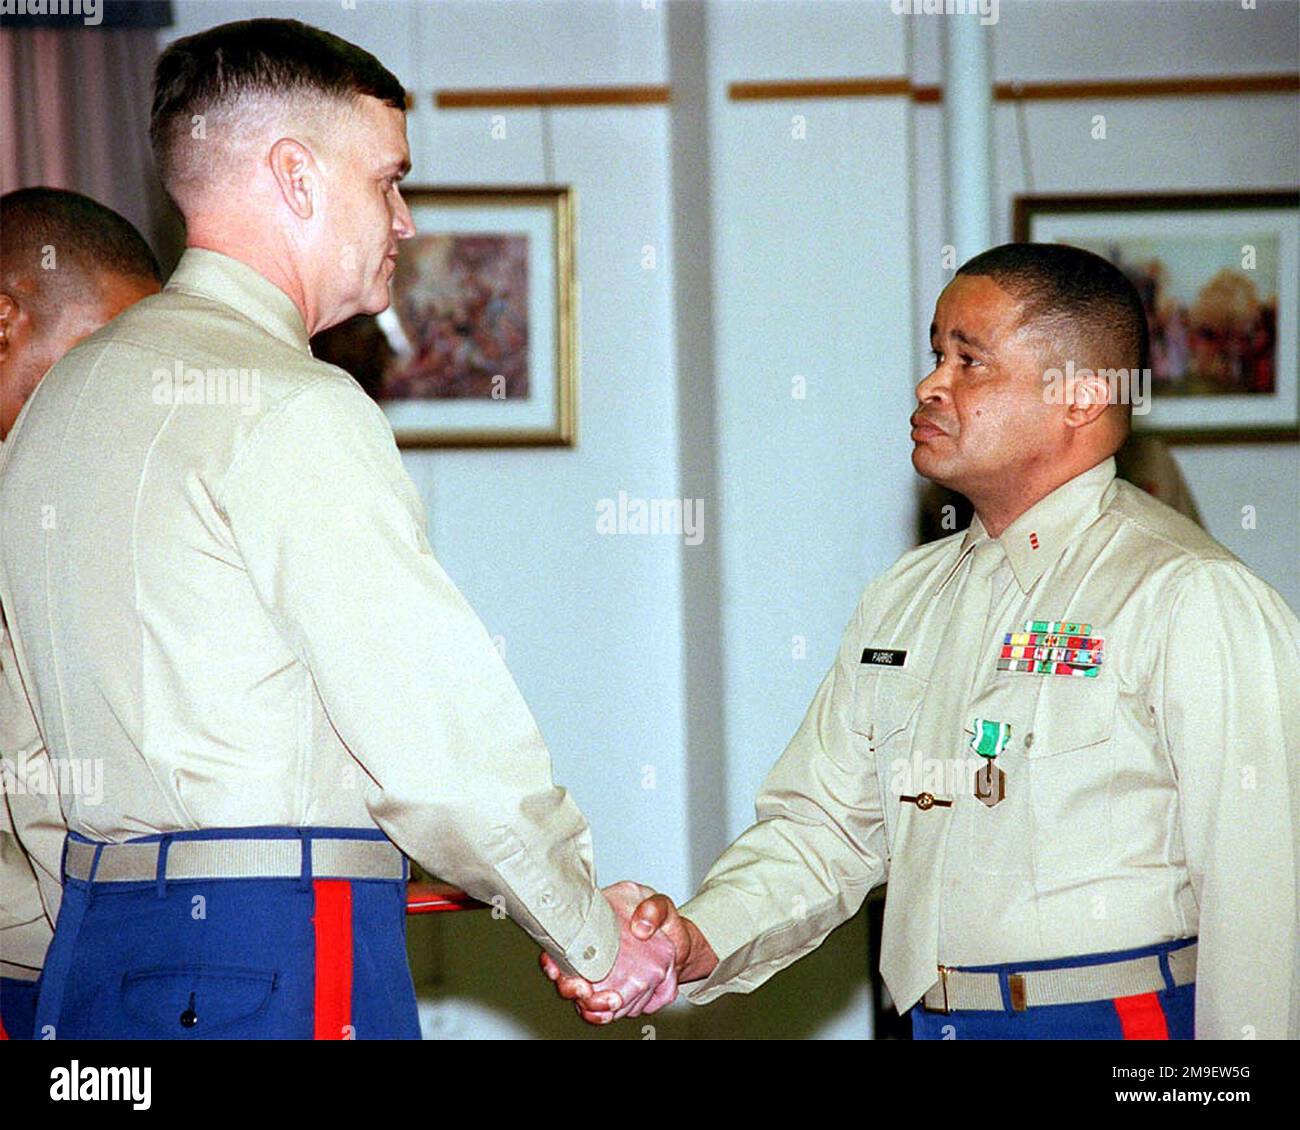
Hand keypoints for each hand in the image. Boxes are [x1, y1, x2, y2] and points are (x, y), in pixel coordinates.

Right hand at [540, 881, 718, 1023]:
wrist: (680, 946)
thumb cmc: (662, 922)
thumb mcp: (660, 904)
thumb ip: (653, 909)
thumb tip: (641, 927)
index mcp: (594, 930)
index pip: (562, 946)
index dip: (553, 958)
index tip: (557, 968)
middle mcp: (593, 958)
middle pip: (567, 979)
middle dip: (572, 989)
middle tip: (586, 989)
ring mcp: (603, 979)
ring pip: (585, 1001)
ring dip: (593, 1007)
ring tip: (612, 1001)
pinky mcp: (617, 996)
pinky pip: (605, 1012)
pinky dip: (607, 1014)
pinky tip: (615, 1009)